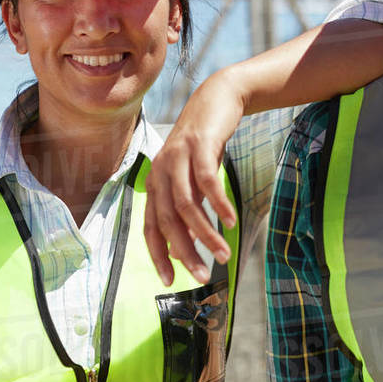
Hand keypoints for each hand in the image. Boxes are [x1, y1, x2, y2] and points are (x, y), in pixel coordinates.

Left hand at [145, 69, 242, 284]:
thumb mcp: (191, 178)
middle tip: (203, 276)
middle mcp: (160, 172)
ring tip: (224, 253)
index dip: (159, 256)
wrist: (217, 99)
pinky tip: (231, 221)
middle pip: (168, 221)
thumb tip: (180, 248)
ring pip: (186, 205)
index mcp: (155, 183)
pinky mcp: (198, 145)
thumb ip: (185, 209)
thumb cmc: (205, 144)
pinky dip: (218, 204)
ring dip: (205, 233)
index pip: (151, 228)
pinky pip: (206, 181)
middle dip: (186, 252)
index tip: (171, 282)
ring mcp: (177, 157)